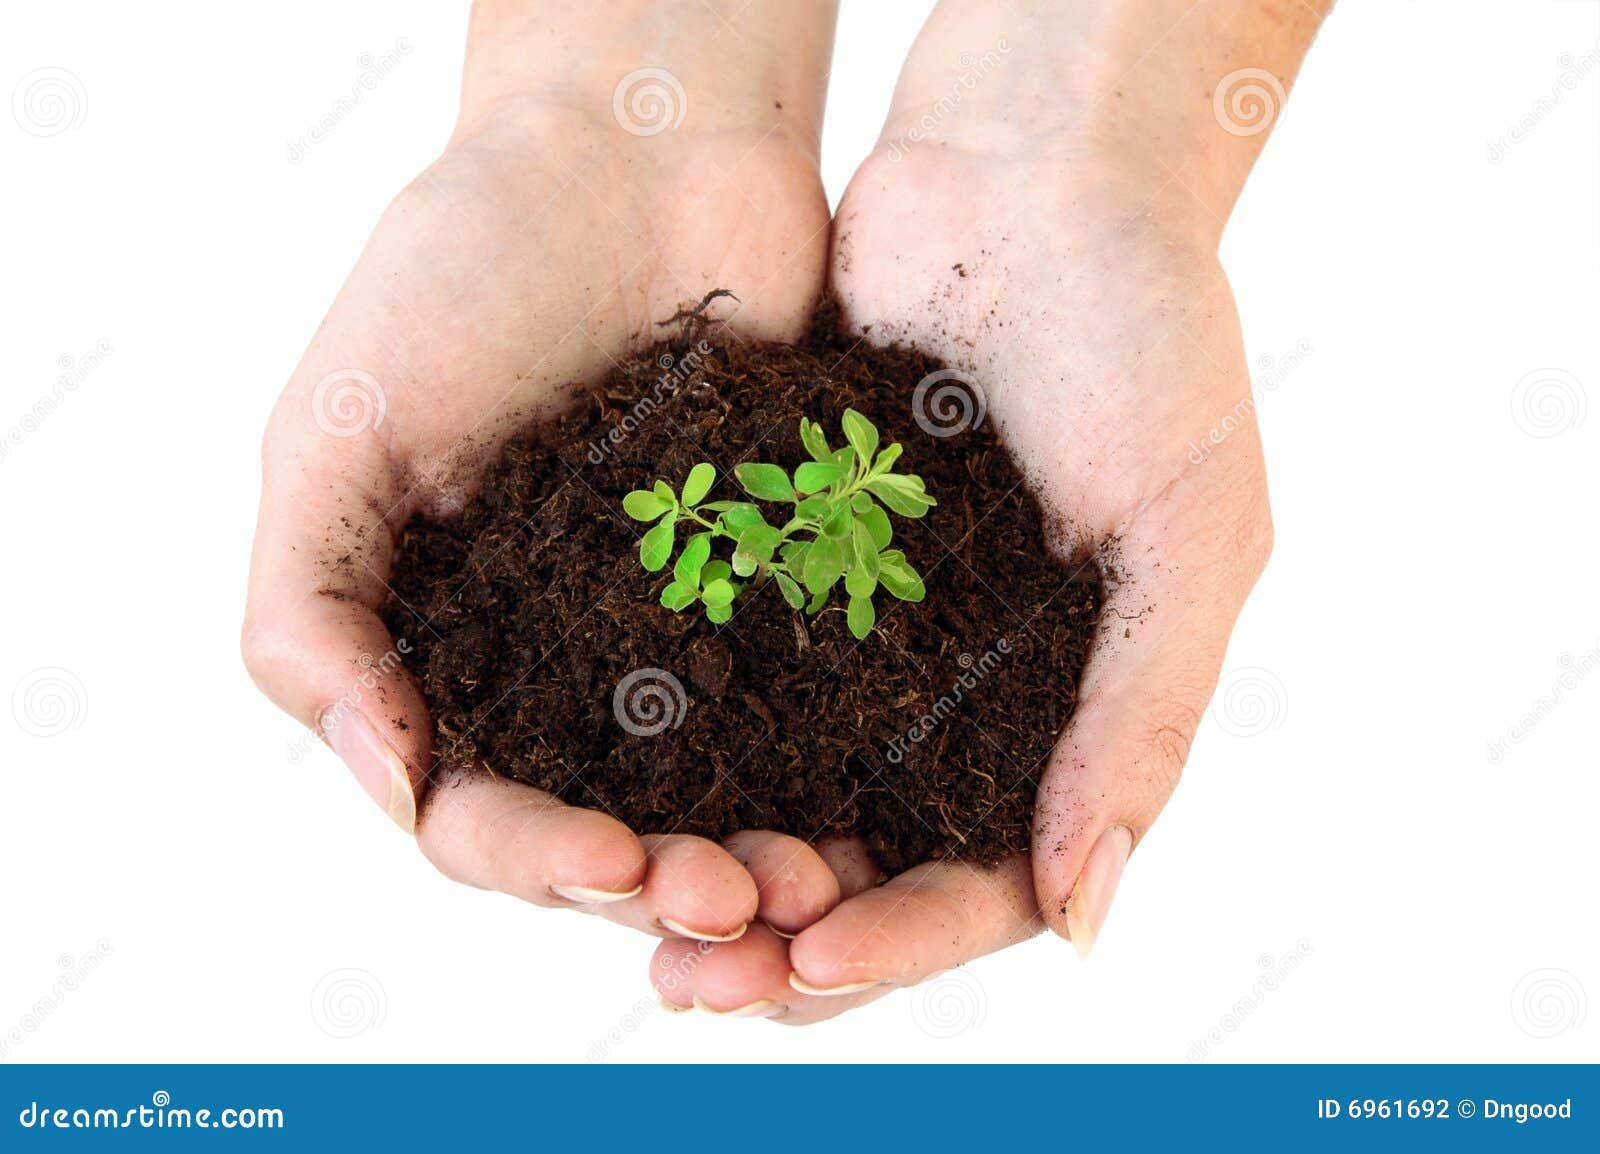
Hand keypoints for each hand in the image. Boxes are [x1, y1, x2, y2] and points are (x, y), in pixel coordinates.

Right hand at [243, 1, 848, 947]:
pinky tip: (882, 808)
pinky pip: (811, 708)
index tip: (615, 862)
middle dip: (666, 886)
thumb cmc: (463, 269)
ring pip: (716, 799)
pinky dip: (838, 769)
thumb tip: (379, 774)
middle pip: (605, 835)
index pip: (473, 811)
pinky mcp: (776, 594)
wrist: (636, 151)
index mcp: (440, 654)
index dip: (535, 857)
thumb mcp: (342, 428)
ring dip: (762, 857)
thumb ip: (314, 606)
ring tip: (823, 883)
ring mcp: (672, 639)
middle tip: (748, 902)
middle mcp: (556, 671)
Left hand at [651, 0, 1322, 1022]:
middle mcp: (958, 694)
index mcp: (1065, 712)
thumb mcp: (1188, 532)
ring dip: (712, 855)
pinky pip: (723, 666)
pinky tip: (603, 772)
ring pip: (780, 786)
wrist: (1032, 174)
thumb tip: (1086, 918)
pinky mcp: (783, 558)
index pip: (986, 877)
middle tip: (688, 985)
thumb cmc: (1149, 339)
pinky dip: (672, 730)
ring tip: (627, 906)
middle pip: (866, 859)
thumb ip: (1140, 720)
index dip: (906, 937)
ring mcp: (867, 632)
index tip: (812, 959)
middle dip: (783, 932)